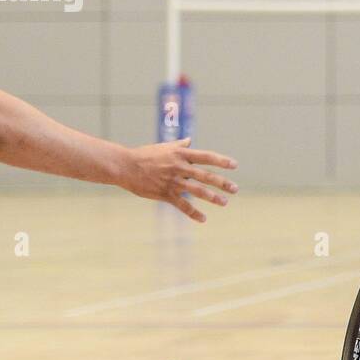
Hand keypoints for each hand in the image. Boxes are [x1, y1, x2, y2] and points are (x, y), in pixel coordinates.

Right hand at [119, 138, 237, 221]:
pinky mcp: (165, 194)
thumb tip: (190, 141)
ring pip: (196, 190)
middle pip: (205, 175)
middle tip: (235, 189)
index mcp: (180, 154)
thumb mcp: (164, 147)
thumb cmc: (145, 155)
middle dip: (222, 182)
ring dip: (212, 197)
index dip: (221, 161)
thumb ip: (179, 146)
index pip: (206, 156)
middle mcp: (179, 167)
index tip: (234, 165)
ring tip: (224, 202)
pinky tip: (203, 219)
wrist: (125, 166)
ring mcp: (172, 181)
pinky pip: (182, 205)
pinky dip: (193, 213)